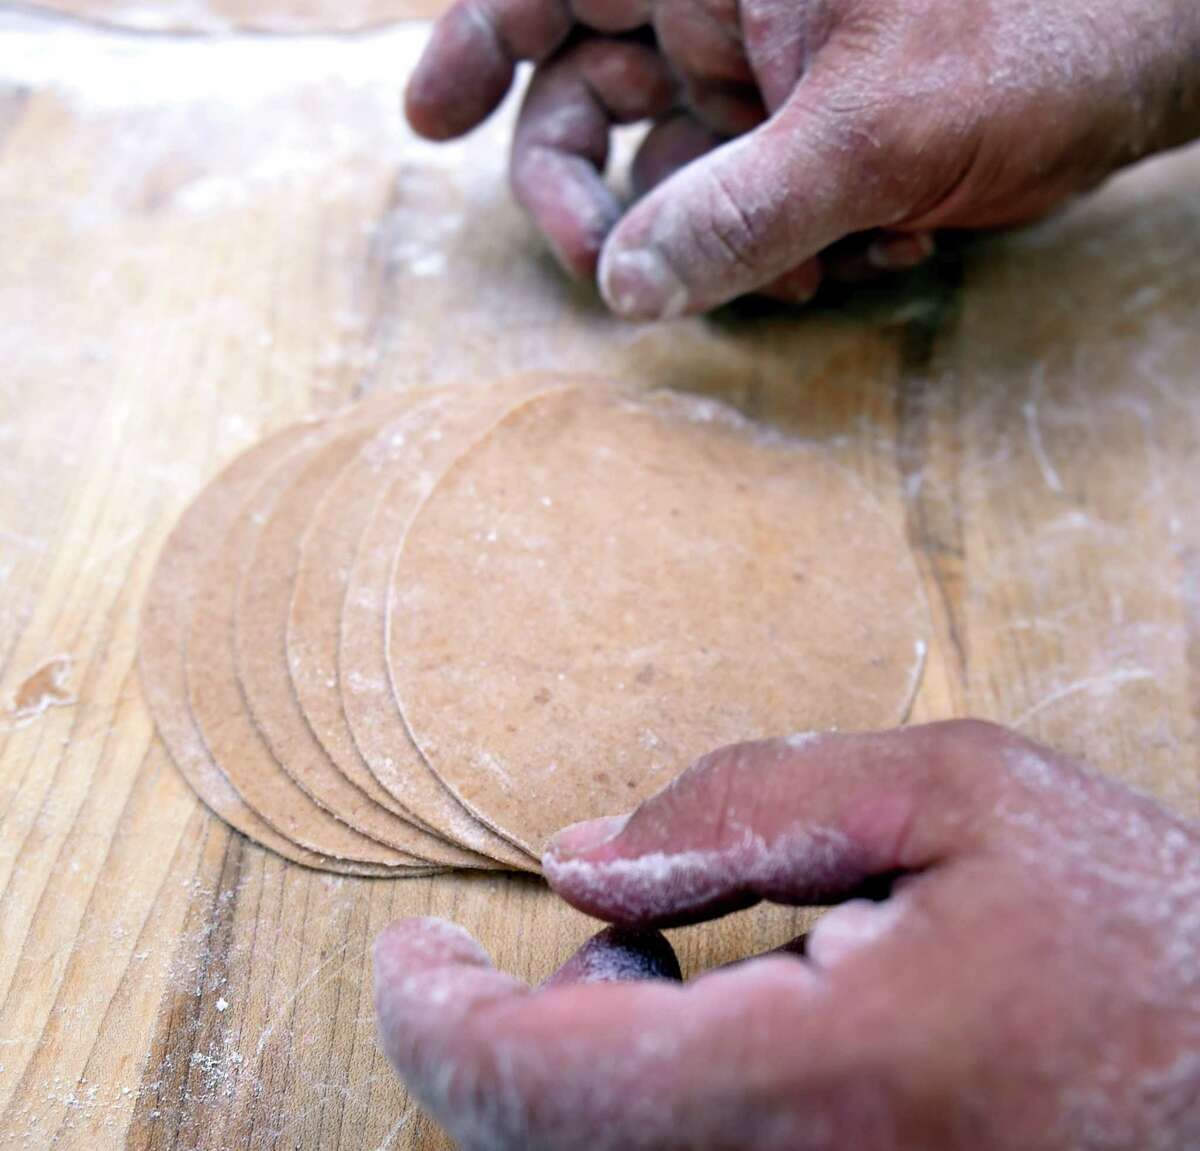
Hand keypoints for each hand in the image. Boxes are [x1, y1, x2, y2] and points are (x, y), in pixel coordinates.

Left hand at [374, 720, 1199, 1149]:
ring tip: (682, 964)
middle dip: (518, 1030)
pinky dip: (651, 1116)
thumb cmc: (1135, 926)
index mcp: (820, 1084)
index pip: (537, 1087)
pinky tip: (732, 1036)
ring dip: (588, 1073)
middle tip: (617, 924)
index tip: (407, 954)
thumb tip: (580, 856)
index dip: (436, 1016)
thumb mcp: (955, 793)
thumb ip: (748, 807)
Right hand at [405, 0, 1199, 317]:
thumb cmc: (1029, 39)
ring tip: (815, 268)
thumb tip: (622, 289)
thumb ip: (736, 214)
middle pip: (586, 95)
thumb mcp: (871, 134)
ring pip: (663, 181)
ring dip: (713, 249)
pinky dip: (780, 259)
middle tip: (602, 271)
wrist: (1135, 70)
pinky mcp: (798, 147)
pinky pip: (736, 220)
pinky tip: (869, 255)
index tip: (430, 115)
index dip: (480, 38)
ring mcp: (758, 83)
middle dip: (585, 194)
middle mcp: (723, 11)